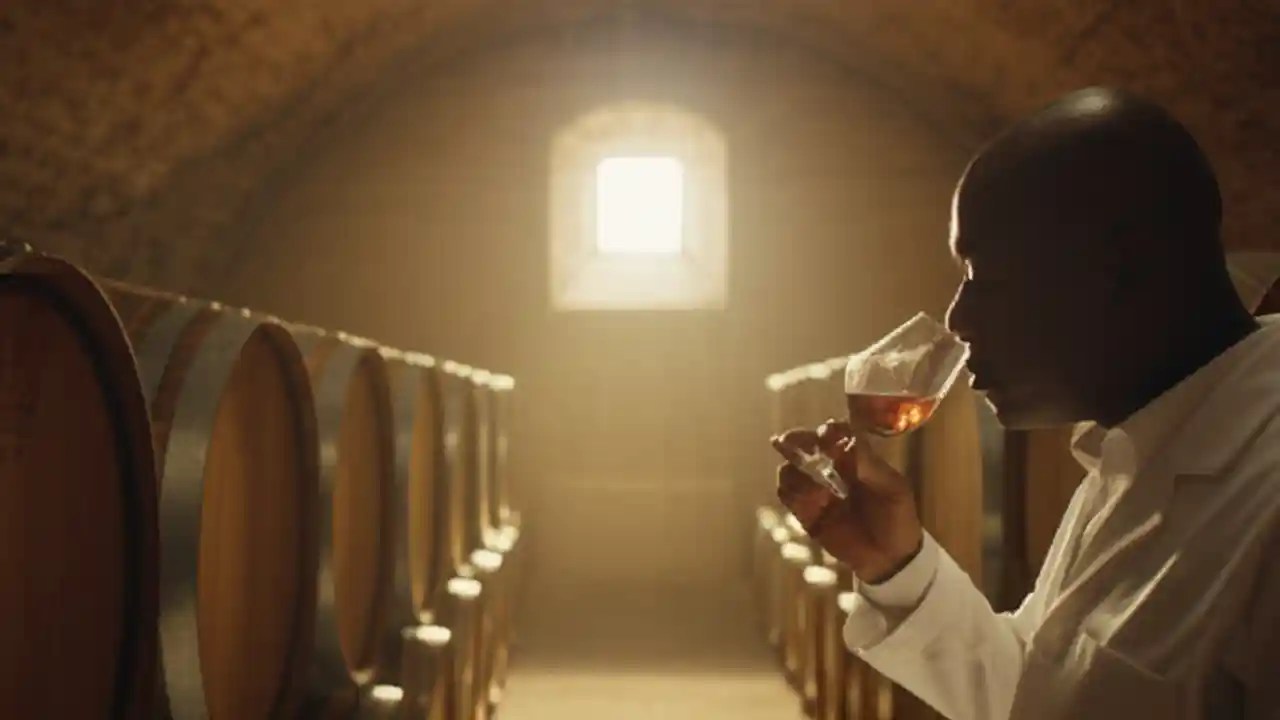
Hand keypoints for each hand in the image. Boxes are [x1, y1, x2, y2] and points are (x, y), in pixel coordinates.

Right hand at [772, 419, 922, 583]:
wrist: (893, 559)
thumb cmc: (898, 517)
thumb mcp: (892, 487)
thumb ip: (869, 465)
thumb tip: (845, 442)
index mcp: (853, 457)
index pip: (834, 434)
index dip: (827, 431)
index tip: (825, 435)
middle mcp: (829, 469)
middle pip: (803, 446)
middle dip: (794, 441)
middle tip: (787, 443)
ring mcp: (815, 491)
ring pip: (789, 471)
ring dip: (795, 474)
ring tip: (817, 491)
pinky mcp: (806, 514)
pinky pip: (788, 498)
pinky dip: (793, 495)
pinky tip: (812, 503)